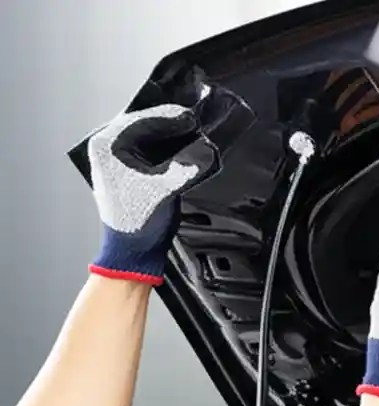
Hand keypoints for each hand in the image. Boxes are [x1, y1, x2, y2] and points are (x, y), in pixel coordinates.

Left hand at [87, 103, 217, 284]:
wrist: (133, 250)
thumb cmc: (135, 223)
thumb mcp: (164, 190)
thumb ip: (185, 167)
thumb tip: (206, 149)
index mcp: (106, 148)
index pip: (140, 120)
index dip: (168, 117)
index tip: (190, 116)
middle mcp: (107, 149)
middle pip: (143, 124)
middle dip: (170, 123)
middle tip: (193, 121)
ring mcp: (117, 159)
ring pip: (147, 135)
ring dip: (170, 134)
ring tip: (192, 132)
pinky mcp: (129, 169)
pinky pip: (150, 149)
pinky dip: (168, 147)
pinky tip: (184, 148)